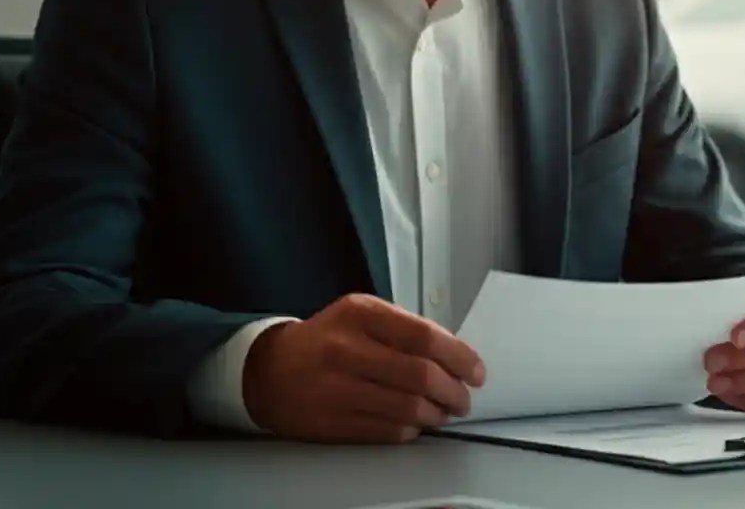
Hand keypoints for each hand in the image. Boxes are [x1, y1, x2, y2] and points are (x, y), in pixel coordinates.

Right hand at [243, 294, 484, 442]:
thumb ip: (405, 331)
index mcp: (361, 314)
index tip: (477, 372)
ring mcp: (336, 387)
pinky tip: (415, 424)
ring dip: (436, 415)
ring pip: (407, 408)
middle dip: (453, 392)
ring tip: (442, 413)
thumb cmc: (328, 340)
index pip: (425, 337)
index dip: (460, 358)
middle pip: (421, 376)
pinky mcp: (330, 421)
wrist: (268, 370)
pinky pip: (386, 431)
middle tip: (463, 399)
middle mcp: (347, 348)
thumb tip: (456, 358)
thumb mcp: (362, 316)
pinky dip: (410, 430)